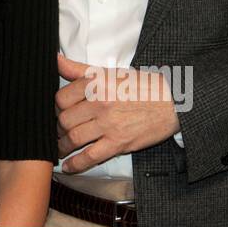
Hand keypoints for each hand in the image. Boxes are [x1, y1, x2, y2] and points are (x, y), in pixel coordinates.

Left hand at [55, 54, 179, 173]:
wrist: (171, 102)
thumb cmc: (140, 86)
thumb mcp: (109, 72)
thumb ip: (79, 69)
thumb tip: (56, 59)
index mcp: (96, 83)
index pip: (62, 98)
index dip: (56, 108)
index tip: (58, 113)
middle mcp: (100, 102)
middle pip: (64, 119)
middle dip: (57, 128)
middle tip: (58, 131)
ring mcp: (109, 124)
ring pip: (73, 138)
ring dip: (62, 145)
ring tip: (60, 148)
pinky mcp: (119, 143)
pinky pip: (90, 156)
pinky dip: (76, 163)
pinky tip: (68, 166)